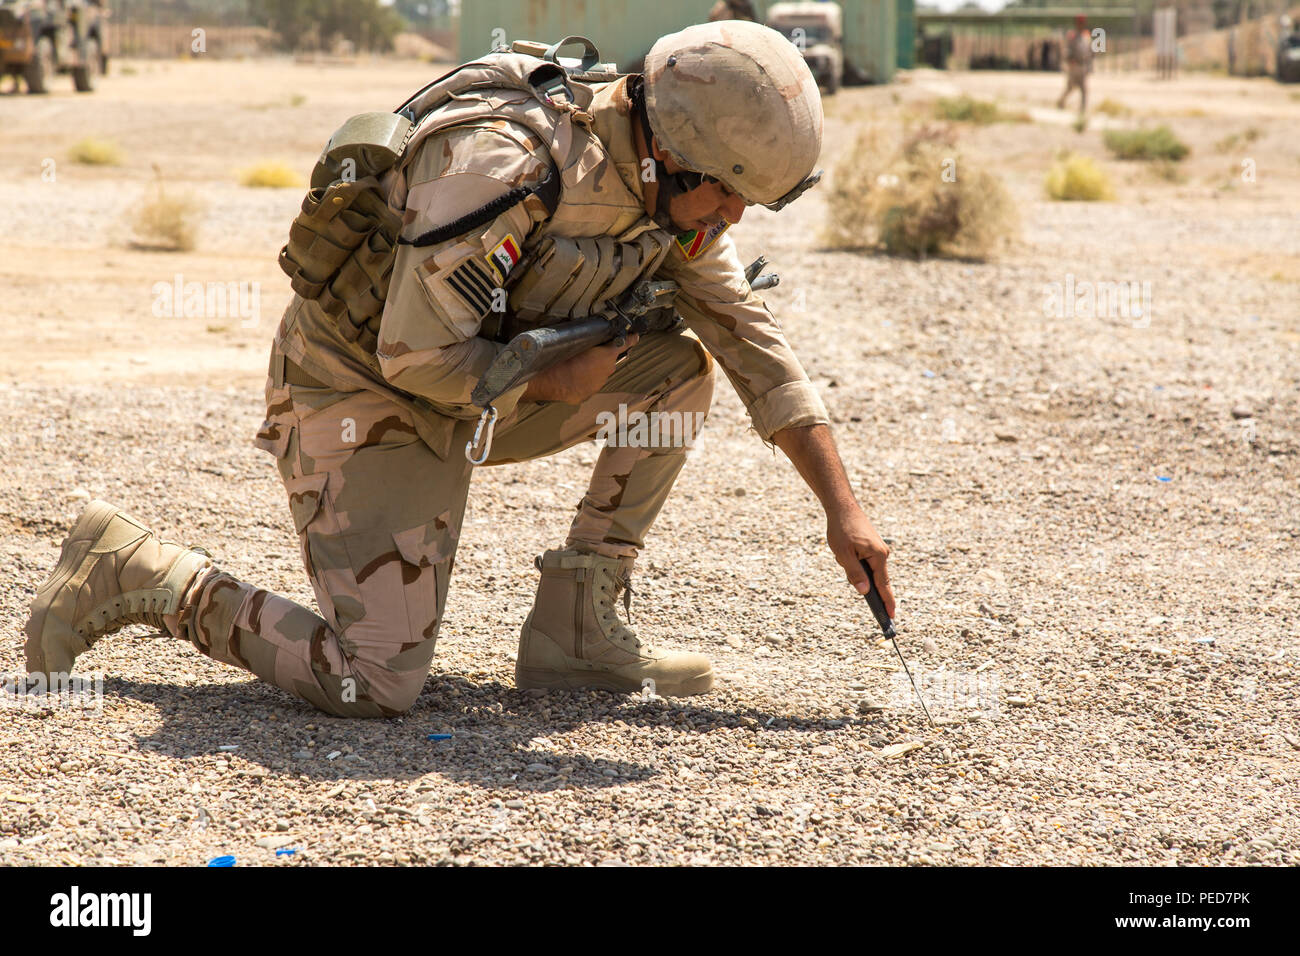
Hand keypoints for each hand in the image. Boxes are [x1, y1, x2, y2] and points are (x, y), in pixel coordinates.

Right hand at [519, 333, 638, 404]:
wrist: (553, 380)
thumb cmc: (564, 358)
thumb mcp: (578, 340)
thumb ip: (591, 338)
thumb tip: (593, 335)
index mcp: (607, 355)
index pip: (625, 343)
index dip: (630, 339)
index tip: (634, 336)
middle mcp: (607, 369)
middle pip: (611, 360)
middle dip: (605, 356)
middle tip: (591, 352)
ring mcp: (599, 383)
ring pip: (601, 373)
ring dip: (594, 370)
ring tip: (579, 366)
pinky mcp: (589, 393)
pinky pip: (590, 384)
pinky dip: (585, 381)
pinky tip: (574, 377)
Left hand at [826, 506, 894, 617]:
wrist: (843, 507)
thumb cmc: (842, 529)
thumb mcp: (843, 554)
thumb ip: (854, 574)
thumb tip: (864, 592)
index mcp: (878, 556)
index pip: (884, 585)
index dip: (886, 602)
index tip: (891, 617)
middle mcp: (882, 554)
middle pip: (875, 578)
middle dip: (861, 580)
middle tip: (853, 573)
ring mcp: (878, 550)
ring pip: (867, 570)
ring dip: (853, 567)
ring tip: (842, 552)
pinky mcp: (872, 547)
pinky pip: (864, 562)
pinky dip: (853, 561)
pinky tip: (843, 550)